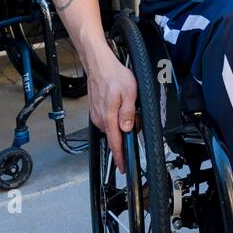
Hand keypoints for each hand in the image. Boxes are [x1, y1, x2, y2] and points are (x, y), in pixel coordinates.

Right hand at [87, 49, 136, 165]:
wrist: (99, 65)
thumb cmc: (114, 76)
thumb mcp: (130, 93)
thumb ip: (129, 113)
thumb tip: (128, 128)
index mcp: (109, 117)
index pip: (115, 143)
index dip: (120, 157)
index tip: (123, 167)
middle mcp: (100, 119)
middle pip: (116, 136)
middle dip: (127, 132)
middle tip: (135, 116)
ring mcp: (97, 116)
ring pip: (113, 128)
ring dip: (122, 123)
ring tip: (128, 105)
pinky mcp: (96, 112)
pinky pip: (109, 121)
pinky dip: (117, 118)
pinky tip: (120, 104)